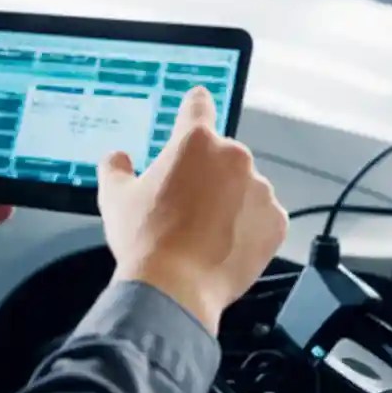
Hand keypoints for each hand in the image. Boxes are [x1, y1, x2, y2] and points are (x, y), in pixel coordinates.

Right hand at [97, 87, 287, 334]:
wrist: (175, 289)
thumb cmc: (145, 240)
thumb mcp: (115, 198)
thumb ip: (115, 168)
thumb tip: (117, 159)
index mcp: (195, 142)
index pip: (198, 106)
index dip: (195, 105)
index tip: (198, 103)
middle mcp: (234, 157)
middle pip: (221, 157)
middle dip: (207, 176)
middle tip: (185, 207)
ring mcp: (260, 190)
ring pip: (244, 188)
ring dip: (229, 202)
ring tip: (204, 234)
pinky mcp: (276, 222)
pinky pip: (262, 218)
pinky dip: (248, 228)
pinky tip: (224, 246)